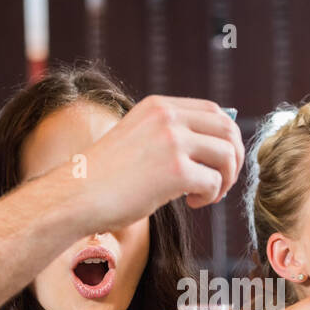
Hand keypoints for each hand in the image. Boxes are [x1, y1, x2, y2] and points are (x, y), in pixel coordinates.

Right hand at [79, 96, 243, 231]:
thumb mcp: (138, 140)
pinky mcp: (176, 171)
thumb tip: (216, 147)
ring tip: (207, 195)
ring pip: (227, 155)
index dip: (225, 137)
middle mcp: (168, 117)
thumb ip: (170, 136)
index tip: (218, 161)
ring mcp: (172, 142)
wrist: (76, 196)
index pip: (214, 111)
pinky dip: (210, 196)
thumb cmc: (105, 177)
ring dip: (225, 180)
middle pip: (228, 129)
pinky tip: (192, 203)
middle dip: (234, 158)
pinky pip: (214, 182)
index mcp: (158, 106)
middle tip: (223, 181)